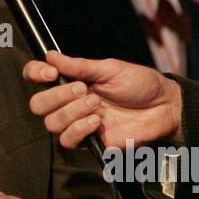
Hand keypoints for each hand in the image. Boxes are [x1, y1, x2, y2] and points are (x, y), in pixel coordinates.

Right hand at [23, 50, 182, 150]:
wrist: (163, 106)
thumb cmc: (140, 84)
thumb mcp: (110, 69)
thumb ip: (79, 66)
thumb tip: (50, 55)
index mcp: (72, 81)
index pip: (37, 78)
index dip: (35, 74)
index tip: (50, 72)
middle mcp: (70, 103)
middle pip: (38, 105)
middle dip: (58, 96)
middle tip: (83, 89)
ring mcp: (78, 123)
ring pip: (52, 123)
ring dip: (73, 112)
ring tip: (97, 105)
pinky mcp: (89, 143)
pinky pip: (68, 140)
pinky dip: (80, 129)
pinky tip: (98, 121)